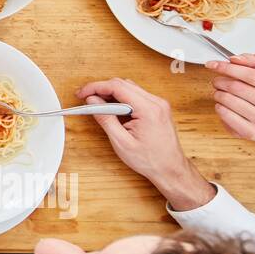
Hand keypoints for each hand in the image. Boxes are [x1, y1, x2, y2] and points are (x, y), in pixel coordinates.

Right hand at [76, 77, 213, 209]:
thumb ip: (105, 118)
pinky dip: (121, 99)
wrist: (171, 169)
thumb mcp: (121, 142)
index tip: (82, 93)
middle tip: (86, 99)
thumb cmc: (151, 160)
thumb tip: (92, 101)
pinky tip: (113, 109)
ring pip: (129, 88)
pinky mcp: (158, 108)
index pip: (117, 87)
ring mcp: (159, 104)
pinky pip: (136, 95)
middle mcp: (156, 102)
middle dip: (101, 89)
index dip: (96, 87)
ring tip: (98, 106)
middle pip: (123, 84)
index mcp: (148, 109)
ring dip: (111, 94)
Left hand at [206, 54, 254, 153]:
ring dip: (218, 94)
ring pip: (230, 101)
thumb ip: (251, 63)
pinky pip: (227, 116)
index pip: (251, 75)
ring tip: (219, 92)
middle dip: (221, 81)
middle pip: (239, 88)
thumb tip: (234, 59)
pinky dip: (219, 107)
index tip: (214, 64)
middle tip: (216, 80)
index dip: (229, 68)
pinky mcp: (252, 134)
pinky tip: (221, 104)